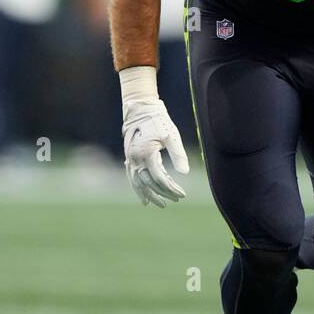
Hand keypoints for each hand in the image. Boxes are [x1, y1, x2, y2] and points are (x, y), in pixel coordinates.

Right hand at [120, 66, 189, 207]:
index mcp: (147, 154)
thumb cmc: (158, 121)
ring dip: (149, 195)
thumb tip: (184, 173)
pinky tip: (143, 197)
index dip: (171, 188)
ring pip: (138, 184)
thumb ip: (178, 154)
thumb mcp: (171, 135)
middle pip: (149, 183)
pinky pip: (132, 178)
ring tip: (159, 204)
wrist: (140, 109)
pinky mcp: (129, 158)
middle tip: (176, 200)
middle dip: (163, 194)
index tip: (182, 194)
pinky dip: (138, 189)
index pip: (160, 178)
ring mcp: (130, 160)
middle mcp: (136, 160)